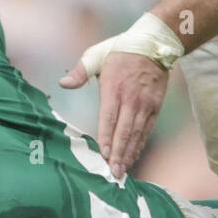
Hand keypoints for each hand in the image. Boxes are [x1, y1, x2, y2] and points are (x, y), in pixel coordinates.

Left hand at [60, 50, 167, 178]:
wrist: (153, 44)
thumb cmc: (119, 51)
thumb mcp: (96, 55)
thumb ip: (80, 72)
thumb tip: (63, 84)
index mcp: (114, 88)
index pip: (109, 118)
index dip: (106, 137)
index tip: (103, 155)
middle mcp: (131, 99)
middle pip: (124, 131)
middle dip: (118, 153)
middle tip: (114, 173)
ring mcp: (145, 104)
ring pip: (136, 133)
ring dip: (129, 153)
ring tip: (122, 170)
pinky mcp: (155, 106)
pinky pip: (147, 129)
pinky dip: (140, 143)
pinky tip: (134, 155)